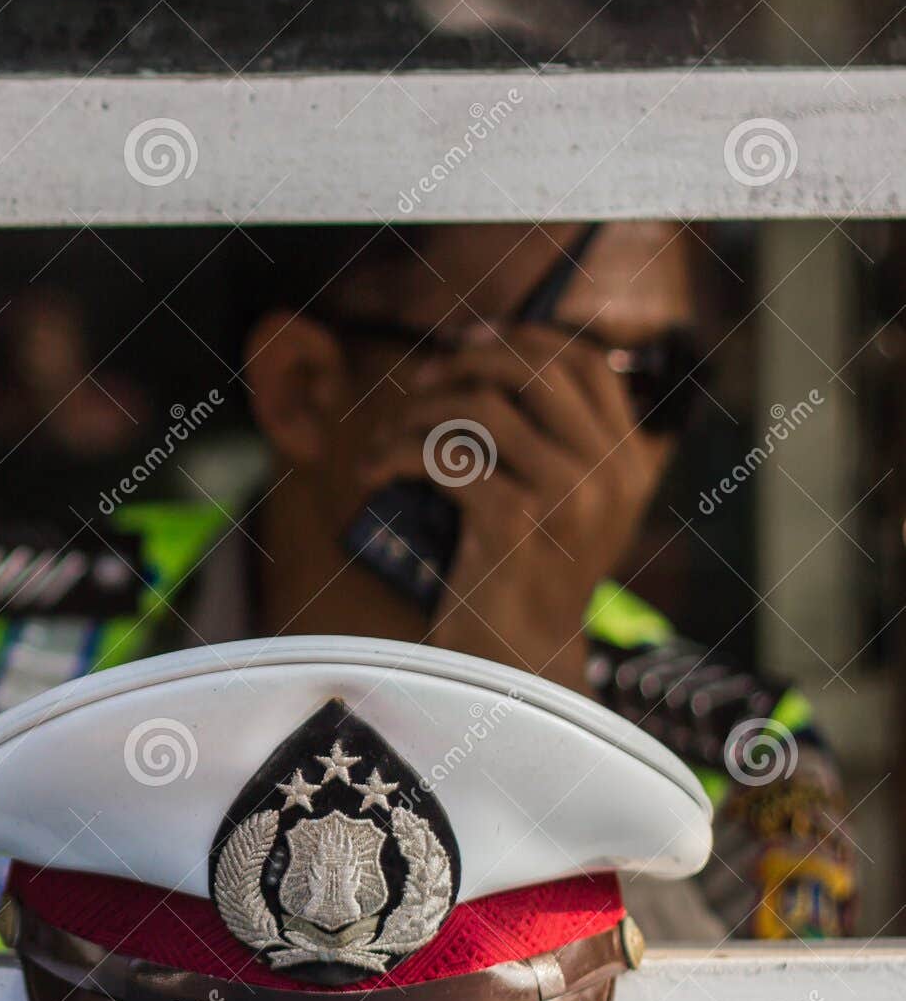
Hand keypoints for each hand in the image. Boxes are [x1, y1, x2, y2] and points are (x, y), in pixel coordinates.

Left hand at [356, 322, 667, 692]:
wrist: (518, 662)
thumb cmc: (521, 577)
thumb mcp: (561, 504)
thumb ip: (550, 438)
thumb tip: (486, 353)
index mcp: (628, 461)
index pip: (584, 361)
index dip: (519, 338)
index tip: (465, 345)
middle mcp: (610, 473)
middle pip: (534, 367)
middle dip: (464, 362)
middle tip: (419, 385)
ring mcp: (568, 495)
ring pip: (482, 406)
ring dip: (418, 412)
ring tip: (387, 438)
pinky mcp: (515, 520)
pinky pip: (445, 455)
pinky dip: (394, 453)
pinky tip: (372, 471)